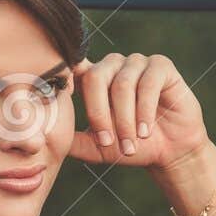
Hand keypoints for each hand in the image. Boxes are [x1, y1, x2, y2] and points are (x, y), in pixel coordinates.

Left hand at [68, 52, 209, 169]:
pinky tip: (145, 131)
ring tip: (130, 144)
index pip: (75, 70)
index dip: (67, 79)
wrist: (169, 152)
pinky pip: (148, 83)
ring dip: (125, 119)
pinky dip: (144, 111)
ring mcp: (137, 63)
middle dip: (100, 114)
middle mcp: (113, 66)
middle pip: (96, 77)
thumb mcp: (97, 148)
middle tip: (108, 142)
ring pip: (122, 85)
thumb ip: (74, 140)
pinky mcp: (161, 66)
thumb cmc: (131, 146)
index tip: (64, 98)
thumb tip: (46, 137)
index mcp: (94, 79)